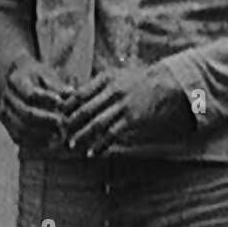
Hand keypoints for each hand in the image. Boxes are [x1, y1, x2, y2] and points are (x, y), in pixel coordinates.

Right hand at [0, 60, 72, 148]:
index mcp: (17, 81)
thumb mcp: (45, 74)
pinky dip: (34, 143)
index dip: (46, 98)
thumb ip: (57, 85)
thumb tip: (71, 93)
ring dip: (41, 134)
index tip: (60, 101)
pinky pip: (18, 137)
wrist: (13, 82)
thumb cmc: (36, 77)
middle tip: (62, 123)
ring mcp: (5, 113)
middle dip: (45, 120)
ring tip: (59, 136)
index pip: (30, 92)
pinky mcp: (7, 125)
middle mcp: (7, 98)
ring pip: (20, 127)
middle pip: (25, 112)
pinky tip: (50, 144)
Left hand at [60, 63, 186, 157]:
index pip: (79, 94)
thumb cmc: (140, 80)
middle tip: (61, 134)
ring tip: (73, 144)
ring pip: (95, 124)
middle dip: (70, 124)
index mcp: (106, 79)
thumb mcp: (117, 75)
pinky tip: (93, 151)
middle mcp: (112, 91)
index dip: (66, 107)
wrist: (168, 83)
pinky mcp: (132, 119)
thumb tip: (71, 94)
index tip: (59, 116)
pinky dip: (100, 144)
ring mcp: (122, 106)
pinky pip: (111, 134)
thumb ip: (95, 85)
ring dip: (82, 136)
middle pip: (84, 110)